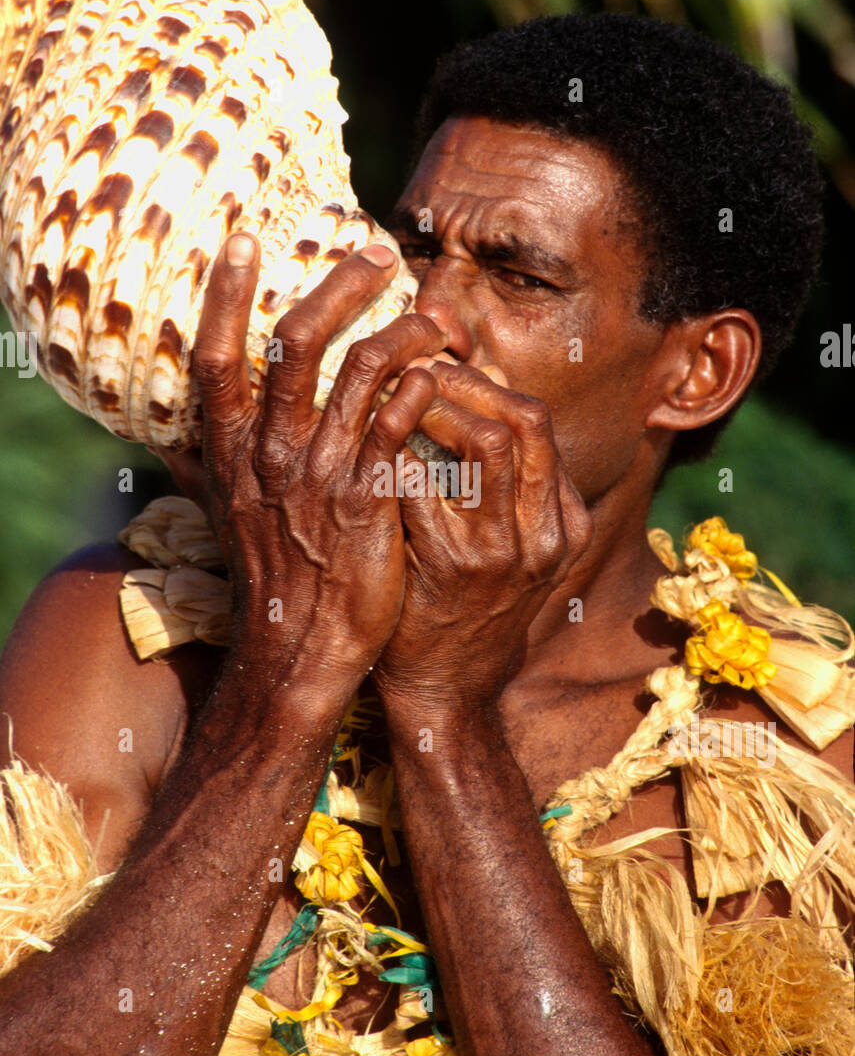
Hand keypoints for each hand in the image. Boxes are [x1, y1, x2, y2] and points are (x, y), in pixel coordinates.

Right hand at [183, 232, 445, 681]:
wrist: (298, 650)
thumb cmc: (267, 576)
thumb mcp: (222, 515)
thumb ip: (202, 466)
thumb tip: (173, 435)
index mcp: (228, 452)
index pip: (215, 356)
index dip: (224, 294)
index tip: (245, 239)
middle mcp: (268, 454)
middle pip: (296, 342)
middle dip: (339, 285)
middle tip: (377, 253)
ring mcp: (318, 475)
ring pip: (362, 370)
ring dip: (401, 328)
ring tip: (432, 315)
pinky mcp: (369, 500)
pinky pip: (400, 424)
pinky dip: (421, 388)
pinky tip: (438, 374)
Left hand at [375, 361, 591, 708]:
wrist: (444, 688)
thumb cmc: (463, 602)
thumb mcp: (506, 544)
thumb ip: (501, 482)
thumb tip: (468, 391)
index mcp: (562, 522)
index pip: (535, 420)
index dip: (484, 382)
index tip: (438, 367)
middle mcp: (545, 533)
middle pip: (523, 419)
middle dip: (464, 382)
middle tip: (412, 370)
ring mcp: (504, 552)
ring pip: (486, 441)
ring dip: (433, 407)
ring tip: (392, 398)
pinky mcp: (454, 568)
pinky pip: (427, 483)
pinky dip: (398, 452)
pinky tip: (371, 445)